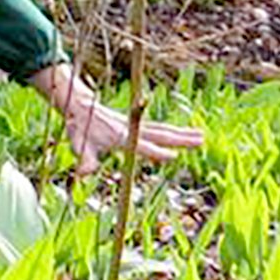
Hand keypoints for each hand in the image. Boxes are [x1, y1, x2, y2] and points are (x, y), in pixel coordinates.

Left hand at [28, 63, 203, 175]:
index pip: (141, 146)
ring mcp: (134, 124)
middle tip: (201, 140)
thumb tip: (83, 174)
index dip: (156, 152)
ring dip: (181, 133)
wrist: (79, 105)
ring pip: (162, 129)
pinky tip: (183, 133)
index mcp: (120, 136)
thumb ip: (84, 160)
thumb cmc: (79, 127)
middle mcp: (131, 128)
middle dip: (180, 138)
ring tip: (201, 136)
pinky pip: (157, 128)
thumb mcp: (78, 144)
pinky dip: (172, 130)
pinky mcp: (135, 123)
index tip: (174, 156)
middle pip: (160, 133)